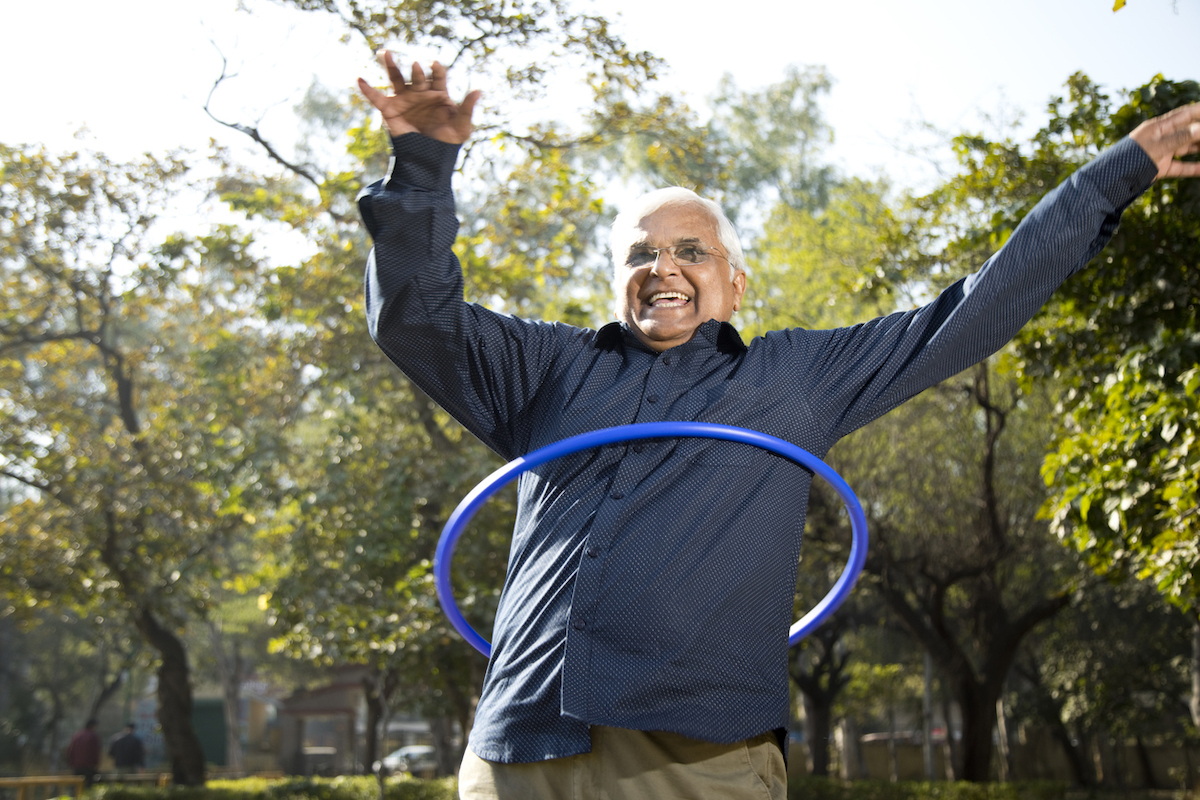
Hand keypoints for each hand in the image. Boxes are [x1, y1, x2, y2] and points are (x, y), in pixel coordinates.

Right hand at [357, 51, 481, 143]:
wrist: (430, 160)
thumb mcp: (462, 126)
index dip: (436, 71)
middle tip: (416, 66)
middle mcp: (419, 93)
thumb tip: (479, 90)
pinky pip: (376, 98)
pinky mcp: (390, 110)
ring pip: (395, 79)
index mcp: (437, 93)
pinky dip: (367, 89)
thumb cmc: (449, 141)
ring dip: (390, 66)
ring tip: (386, 52)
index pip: (437, 77)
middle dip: (416, 72)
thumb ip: (468, 108)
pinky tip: (359, 79)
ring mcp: (404, 100)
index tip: (435, 65)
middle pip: (416, 76)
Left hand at [1129, 102, 1199, 179]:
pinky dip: (1195, 168)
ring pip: (1189, 148)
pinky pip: (1183, 167)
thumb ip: (1180, 137)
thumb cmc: (1130, 158)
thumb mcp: (1157, 146)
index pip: (1186, 114)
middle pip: (1190, 131)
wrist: (1112, 179)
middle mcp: (1163, 137)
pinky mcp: (1161, 168)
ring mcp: (1163, 152)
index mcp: (1159, 127)